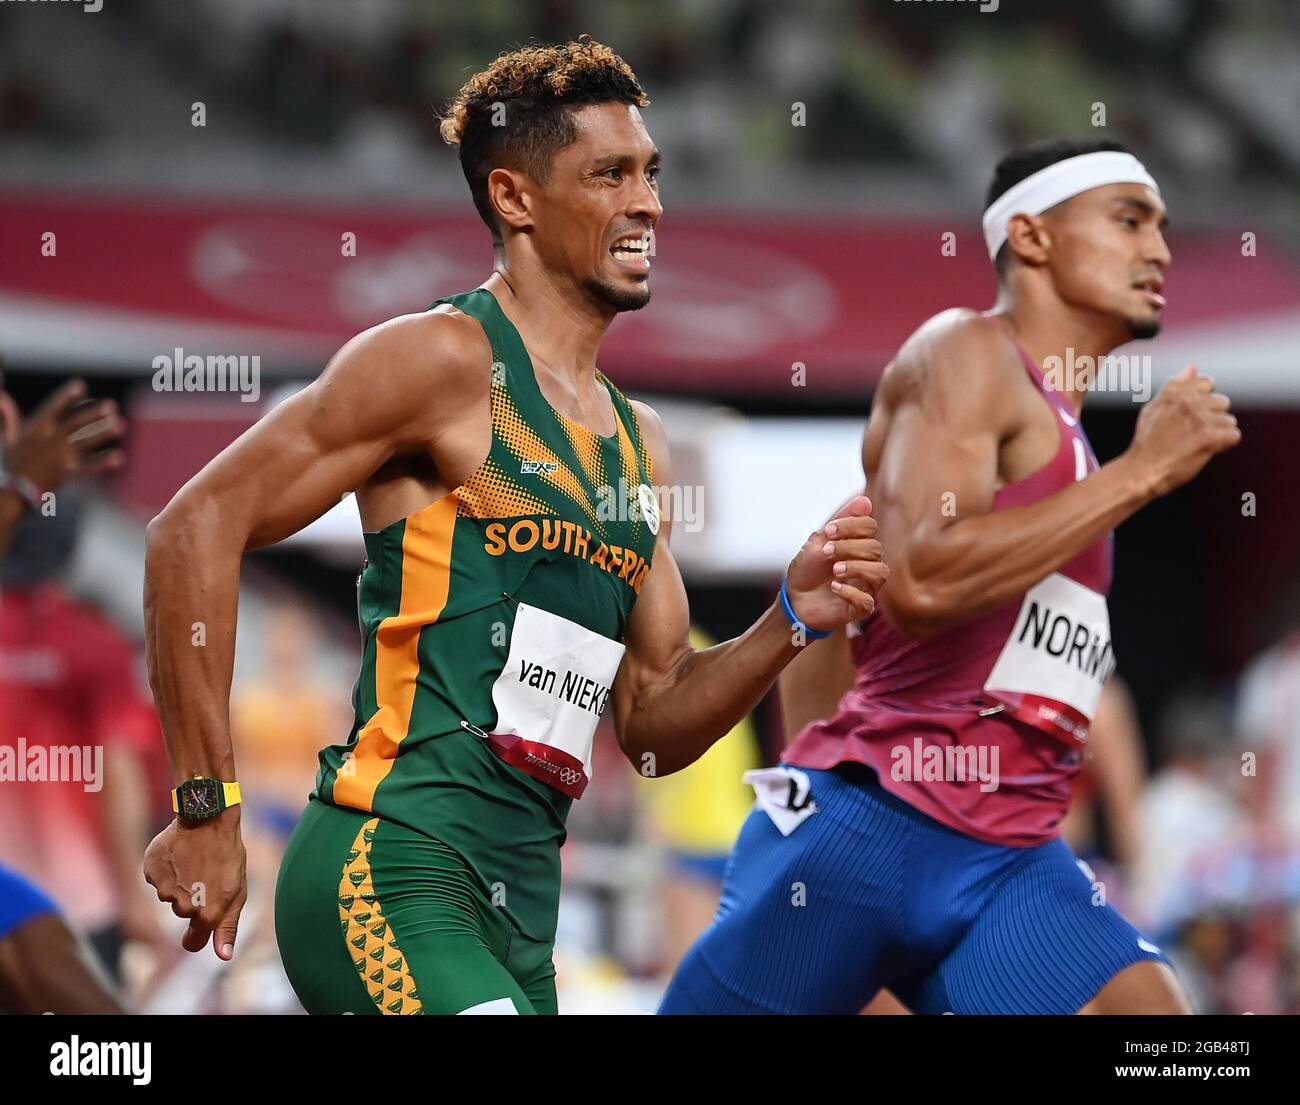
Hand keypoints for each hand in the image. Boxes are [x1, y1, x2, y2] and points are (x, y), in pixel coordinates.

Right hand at [0, 378, 125, 493]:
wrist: (14, 492)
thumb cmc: (14, 463)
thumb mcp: (8, 439)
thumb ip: (8, 419)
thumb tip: (2, 398)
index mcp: (36, 429)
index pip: (53, 408)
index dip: (66, 397)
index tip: (81, 384)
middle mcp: (50, 441)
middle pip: (74, 424)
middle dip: (92, 415)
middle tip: (111, 405)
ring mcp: (60, 457)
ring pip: (85, 443)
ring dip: (102, 434)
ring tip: (121, 425)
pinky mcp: (68, 474)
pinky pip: (89, 468)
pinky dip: (104, 463)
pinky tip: (120, 457)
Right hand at [143, 813, 246, 960]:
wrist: (209, 817)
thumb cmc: (227, 854)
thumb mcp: (236, 890)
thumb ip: (228, 926)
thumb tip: (224, 956)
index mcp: (206, 914)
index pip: (193, 943)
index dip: (196, 936)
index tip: (198, 927)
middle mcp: (182, 906)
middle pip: (182, 914)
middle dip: (192, 899)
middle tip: (205, 874)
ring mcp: (163, 888)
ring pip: (169, 895)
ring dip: (179, 882)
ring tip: (194, 861)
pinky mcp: (150, 871)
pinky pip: (156, 878)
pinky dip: (166, 869)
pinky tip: (179, 853)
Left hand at [784, 495, 888, 631]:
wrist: (793, 600)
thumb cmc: (807, 570)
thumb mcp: (818, 541)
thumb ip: (841, 521)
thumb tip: (865, 500)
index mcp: (858, 545)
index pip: (870, 527)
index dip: (852, 525)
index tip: (828, 531)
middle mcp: (866, 564)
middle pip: (876, 548)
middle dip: (850, 547)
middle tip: (827, 552)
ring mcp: (865, 586)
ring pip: (880, 573)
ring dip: (857, 568)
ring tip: (835, 570)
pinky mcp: (859, 608)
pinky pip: (869, 601)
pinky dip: (851, 592)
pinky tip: (835, 587)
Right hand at [1125, 365, 1240, 497]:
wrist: (1142, 471)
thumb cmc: (1146, 443)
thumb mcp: (1153, 408)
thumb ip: (1175, 386)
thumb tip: (1192, 367)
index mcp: (1175, 392)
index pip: (1207, 383)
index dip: (1203, 401)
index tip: (1192, 415)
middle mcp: (1189, 402)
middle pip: (1222, 402)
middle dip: (1212, 417)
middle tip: (1192, 433)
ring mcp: (1200, 419)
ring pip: (1229, 420)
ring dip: (1218, 433)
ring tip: (1197, 443)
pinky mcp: (1210, 437)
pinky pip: (1233, 436)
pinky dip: (1224, 445)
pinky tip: (1206, 450)